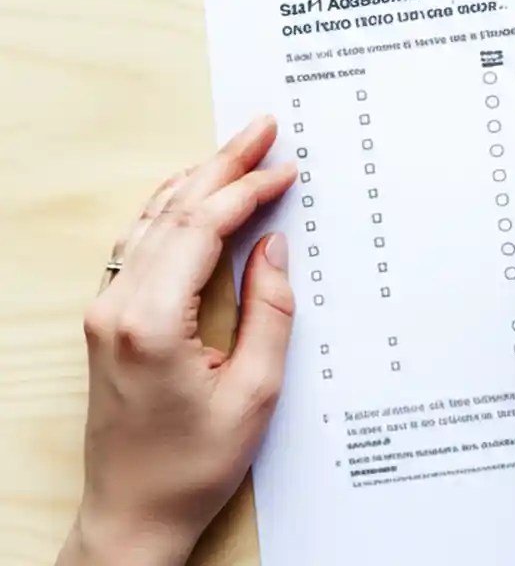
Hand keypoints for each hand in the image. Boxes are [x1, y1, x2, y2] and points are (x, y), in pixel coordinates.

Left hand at [57, 116, 296, 565]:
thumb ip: (268, 310)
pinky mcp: (108, 322)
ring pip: (149, 222)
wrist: (132, 513)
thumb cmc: (193, 464)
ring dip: (194, 181)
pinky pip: (139, 245)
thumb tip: (272, 247)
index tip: (285, 167)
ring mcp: (105, 311)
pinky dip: (172, 211)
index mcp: (151, 322)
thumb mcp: (254, 392)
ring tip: (235, 149)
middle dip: (221, 164)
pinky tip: (194, 197)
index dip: (247, 190)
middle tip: (261, 125)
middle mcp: (117, 307)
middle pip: (171, 211)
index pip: (202, 229)